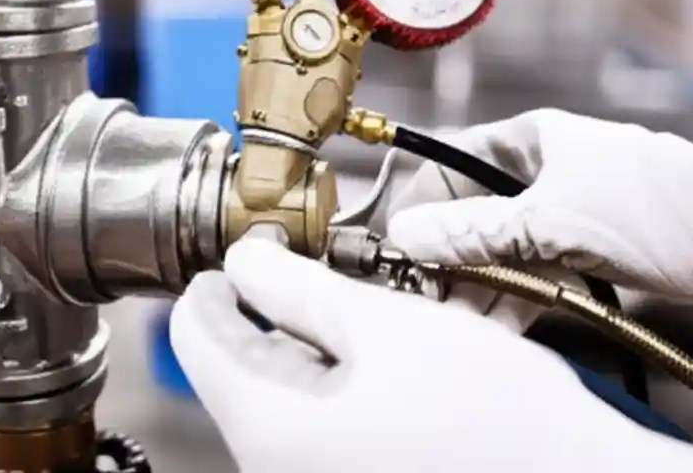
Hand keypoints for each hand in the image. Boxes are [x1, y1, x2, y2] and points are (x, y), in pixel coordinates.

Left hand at [171, 239, 692, 472]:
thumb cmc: (497, 412)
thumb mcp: (386, 324)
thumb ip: (296, 288)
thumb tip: (242, 258)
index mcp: (268, 427)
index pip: (195, 333)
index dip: (218, 273)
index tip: (253, 241)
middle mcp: (274, 466)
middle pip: (232, 365)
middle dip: (263, 305)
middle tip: (308, 259)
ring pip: (274, 392)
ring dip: (300, 339)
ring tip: (354, 301)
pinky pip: (311, 422)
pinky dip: (329, 377)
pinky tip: (376, 352)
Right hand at [388, 109, 692, 301]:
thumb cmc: (659, 203)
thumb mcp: (553, 218)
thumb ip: (476, 230)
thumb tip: (409, 233)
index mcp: (523, 143)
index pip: (444, 164)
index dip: (413, 202)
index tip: (393, 242)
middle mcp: (534, 176)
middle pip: (465, 215)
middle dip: (441, 257)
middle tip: (417, 292)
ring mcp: (555, 216)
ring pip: (494, 253)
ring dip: (473, 288)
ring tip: (450, 320)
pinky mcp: (576, 253)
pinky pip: (526, 279)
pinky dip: (508, 302)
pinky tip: (488, 327)